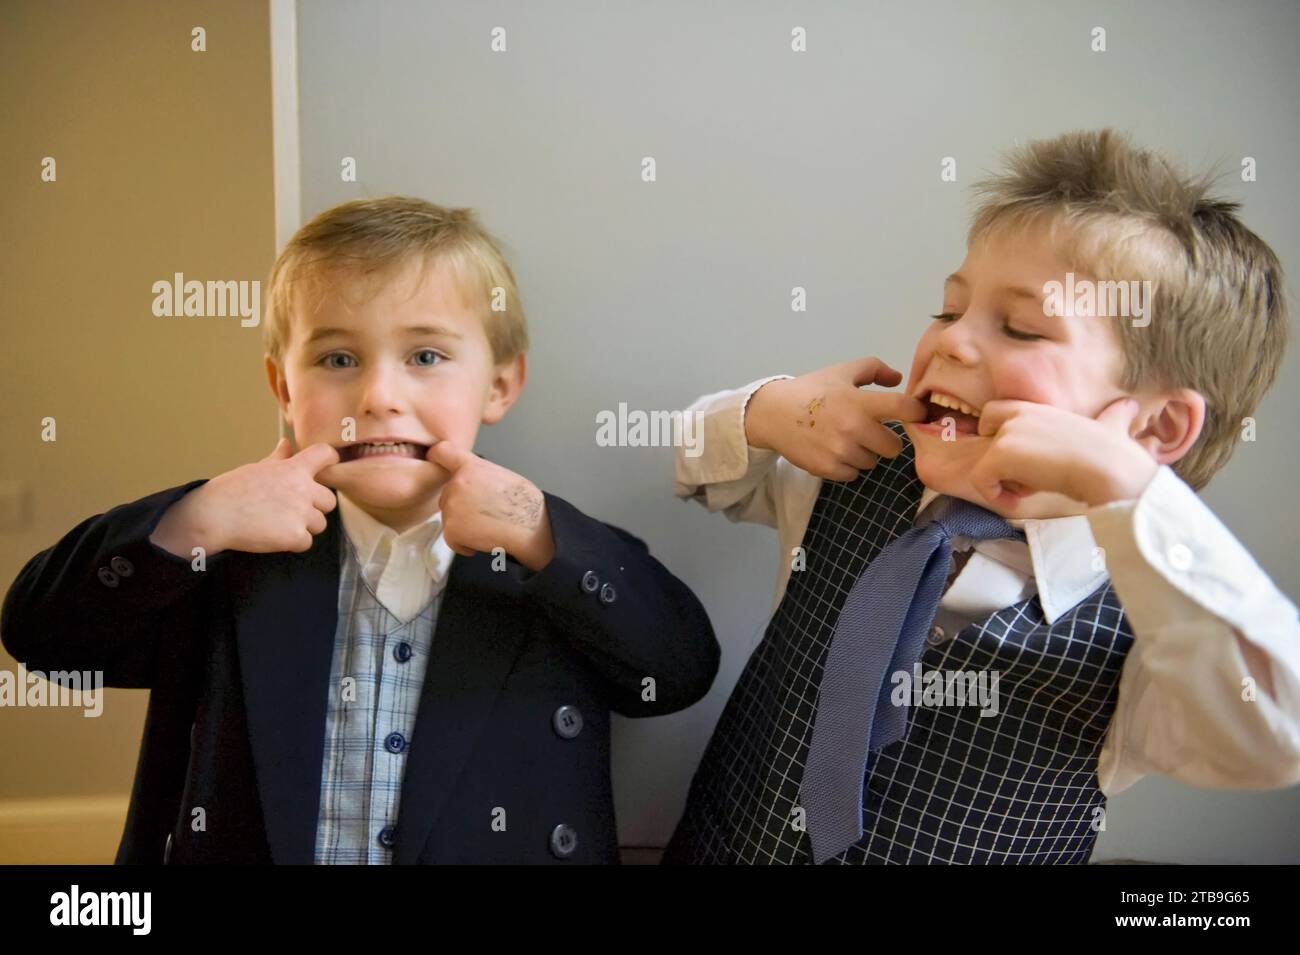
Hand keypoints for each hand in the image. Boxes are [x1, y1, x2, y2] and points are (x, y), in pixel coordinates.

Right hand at [150, 438, 338, 555]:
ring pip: (320, 523)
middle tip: (290, 510)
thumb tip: (286, 443)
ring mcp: (300, 513)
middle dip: (315, 507)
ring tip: (279, 523)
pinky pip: (307, 542)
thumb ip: (279, 458)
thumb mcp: (258, 469)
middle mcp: (302, 489)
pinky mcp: (294, 536)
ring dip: (305, 526)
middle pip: (329, 500)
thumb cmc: (232, 491)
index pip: (327, 454)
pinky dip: (293, 543)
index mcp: (293, 468)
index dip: (330, 460)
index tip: (324, 469)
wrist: (214, 516)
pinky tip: (275, 536)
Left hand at [428, 442, 555, 571]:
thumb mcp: (499, 475)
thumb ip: (476, 473)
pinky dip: (464, 544)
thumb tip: (467, 481)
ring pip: (449, 517)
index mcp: (471, 466)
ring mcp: (452, 506)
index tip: (433, 461)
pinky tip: (482, 538)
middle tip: (483, 513)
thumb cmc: (524, 503)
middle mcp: (457, 483)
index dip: (435, 457)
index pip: (442, 452)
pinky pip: (451, 539)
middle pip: (446, 494)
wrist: (530, 525)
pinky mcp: (451, 529)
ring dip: (463, 526)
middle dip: (460, 505)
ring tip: (487, 526)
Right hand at [744, 357, 927, 480]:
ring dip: (865, 453)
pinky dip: (847, 465)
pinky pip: (853, 473)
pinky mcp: (829, 469)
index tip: (913, 415)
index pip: (905, 409)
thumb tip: (898, 380)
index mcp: (860, 401)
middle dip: (885, 440)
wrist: (773, 414)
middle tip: (870, 432)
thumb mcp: (842, 371)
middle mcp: (854, 428)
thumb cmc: (812, 390)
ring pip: (873, 462)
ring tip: (846, 440)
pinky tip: (834, 450)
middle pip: (894, 446)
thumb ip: (874, 369)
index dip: (916, 412)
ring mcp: (841, 452)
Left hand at [970, 397, 1158, 510]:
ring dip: (1002, 481)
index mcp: (1039, 409)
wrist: (1110, 468)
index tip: (1022, 462)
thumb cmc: (1116, 456)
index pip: (996, 412)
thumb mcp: (1108, 428)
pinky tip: (1019, 503)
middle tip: (1024, 478)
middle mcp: (1019, 414)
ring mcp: (1007, 433)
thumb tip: (1131, 406)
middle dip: (996, 455)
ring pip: (984, 460)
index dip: (998, 436)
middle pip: (984, 431)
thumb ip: (1110, 417)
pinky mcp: (1000, 454)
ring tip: (1030, 491)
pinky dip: (995, 496)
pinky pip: (980, 479)